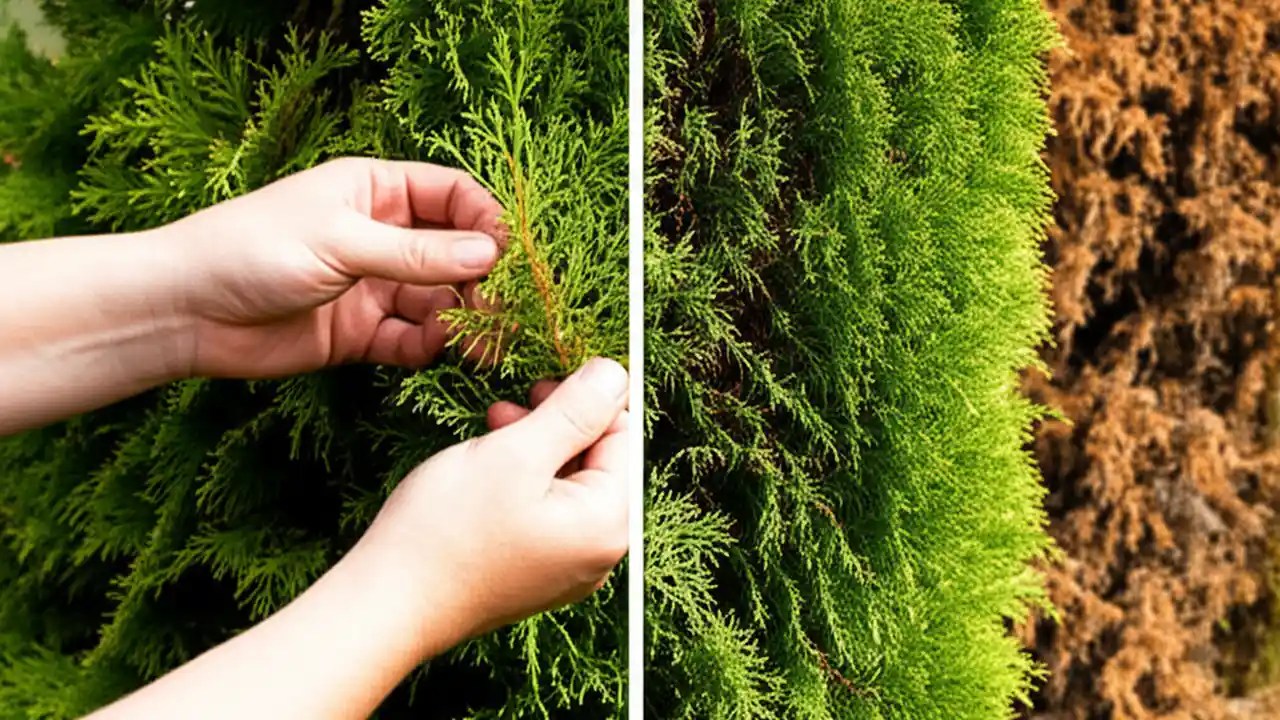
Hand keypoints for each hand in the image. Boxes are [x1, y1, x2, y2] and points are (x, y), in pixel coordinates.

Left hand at [160, 157, 504, 378]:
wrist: (184, 312)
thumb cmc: (249, 249)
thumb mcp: (340, 241)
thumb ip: (416, 253)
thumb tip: (489, 254)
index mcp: (375, 191)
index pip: (453, 195)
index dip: (486, 221)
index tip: (508, 254)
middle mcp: (381, 236)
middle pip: (456, 253)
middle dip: (481, 279)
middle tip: (497, 308)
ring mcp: (372, 286)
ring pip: (440, 301)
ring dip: (463, 319)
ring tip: (478, 341)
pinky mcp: (361, 334)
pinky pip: (412, 340)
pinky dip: (429, 347)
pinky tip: (431, 351)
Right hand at [350, 357, 629, 657]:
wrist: (388, 604)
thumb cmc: (447, 533)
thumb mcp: (516, 453)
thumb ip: (575, 411)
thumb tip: (616, 376)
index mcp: (608, 524)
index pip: (625, 437)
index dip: (590, 398)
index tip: (546, 379)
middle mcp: (598, 553)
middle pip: (599, 461)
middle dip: (561, 423)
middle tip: (515, 403)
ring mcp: (566, 567)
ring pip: (568, 482)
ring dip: (537, 447)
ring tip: (494, 430)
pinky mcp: (535, 572)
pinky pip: (546, 511)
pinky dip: (523, 480)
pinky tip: (488, 466)